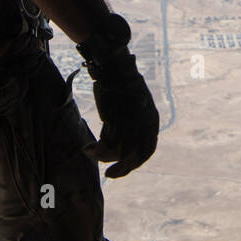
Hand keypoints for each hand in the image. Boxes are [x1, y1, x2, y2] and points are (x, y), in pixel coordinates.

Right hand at [84, 53, 158, 177]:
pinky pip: (107, 146)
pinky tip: (88, 149)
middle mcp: (145, 124)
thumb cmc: (120, 82)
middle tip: (108, 175)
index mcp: (152, 119)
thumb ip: (132, 120)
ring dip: (104, 158)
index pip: (149, 149)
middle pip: (137, 156)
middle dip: (123, 169)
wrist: (115, 66)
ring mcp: (132, 123)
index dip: (137, 161)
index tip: (124, 166)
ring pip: (120, 153)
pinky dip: (97, 152)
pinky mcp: (117, 122)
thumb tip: (122, 141)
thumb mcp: (134, 103)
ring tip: (90, 153)